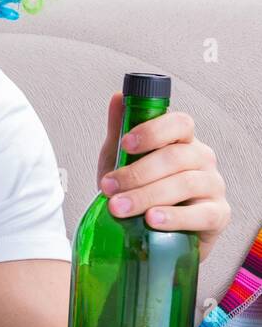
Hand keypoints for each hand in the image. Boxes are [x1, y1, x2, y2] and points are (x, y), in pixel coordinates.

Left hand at [96, 93, 230, 257]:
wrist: (151, 229)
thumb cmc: (139, 188)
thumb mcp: (123, 158)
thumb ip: (121, 129)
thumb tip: (118, 97)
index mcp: (182, 141)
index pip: (180, 123)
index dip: (153, 131)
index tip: (126, 144)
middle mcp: (202, 159)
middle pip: (176, 157)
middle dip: (137, 173)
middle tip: (109, 187)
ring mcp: (213, 187)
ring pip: (186, 184)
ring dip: (147, 196)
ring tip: (119, 208)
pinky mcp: (218, 215)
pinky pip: (203, 215)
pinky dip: (175, 217)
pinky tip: (153, 220)